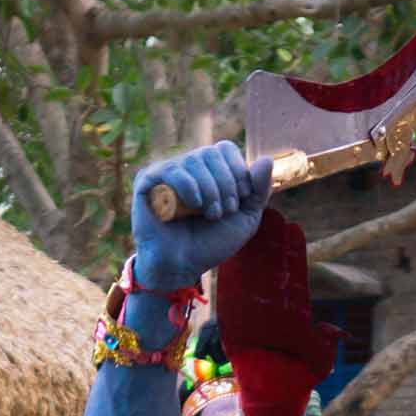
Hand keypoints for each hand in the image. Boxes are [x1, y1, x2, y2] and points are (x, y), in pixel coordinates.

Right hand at [131, 143, 273, 293]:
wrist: (182, 266)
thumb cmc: (211, 243)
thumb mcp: (245, 219)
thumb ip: (259, 190)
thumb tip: (268, 158)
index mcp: (208, 170)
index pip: (225, 149)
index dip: (238, 171)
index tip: (240, 199)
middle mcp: (186, 166)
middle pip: (211, 152)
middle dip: (226, 184)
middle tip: (223, 212)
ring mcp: (166, 172)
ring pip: (193, 160)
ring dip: (210, 190)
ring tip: (210, 215)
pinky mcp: (147, 182)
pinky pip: (171, 170)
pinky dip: (188, 186)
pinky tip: (194, 205)